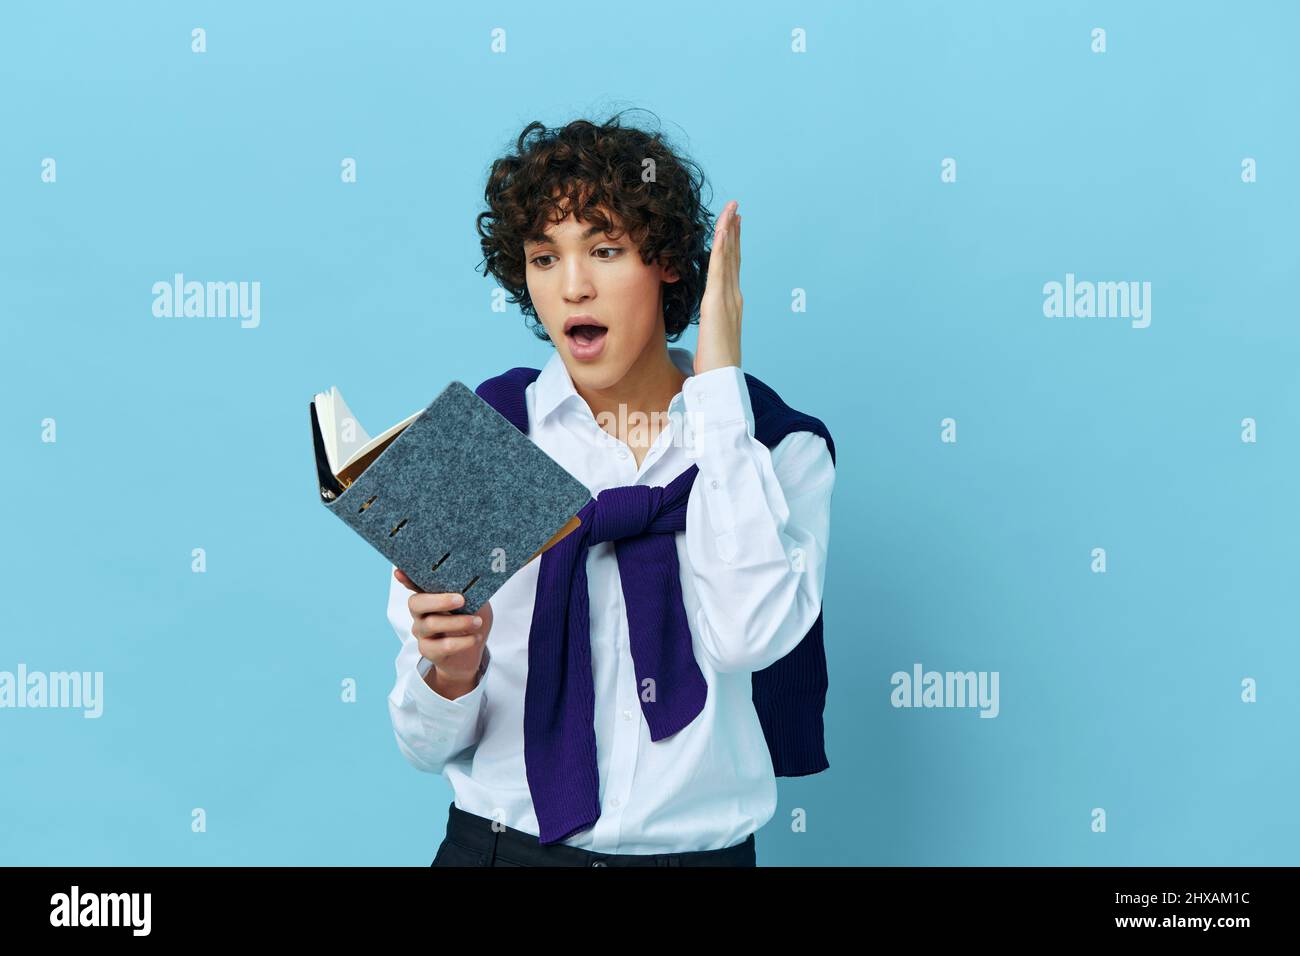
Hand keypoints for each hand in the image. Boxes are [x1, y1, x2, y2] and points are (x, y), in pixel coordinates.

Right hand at [394, 568, 491, 689]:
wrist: (473, 651)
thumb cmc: (472, 620)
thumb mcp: (475, 602)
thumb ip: (468, 591)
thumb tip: (469, 580)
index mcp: (429, 595)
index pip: (414, 584)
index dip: (406, 579)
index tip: (400, 572)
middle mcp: (420, 613)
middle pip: (417, 603)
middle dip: (439, 600)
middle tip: (461, 600)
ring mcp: (421, 632)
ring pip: (431, 624)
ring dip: (458, 622)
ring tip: (477, 621)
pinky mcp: (428, 650)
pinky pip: (443, 646)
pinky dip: (462, 641)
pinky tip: (475, 637)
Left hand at [695, 199, 741, 374]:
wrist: (722, 379)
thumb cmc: (716, 365)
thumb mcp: (712, 337)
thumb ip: (712, 323)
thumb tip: (709, 319)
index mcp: (731, 304)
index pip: (731, 268)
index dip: (732, 245)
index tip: (731, 225)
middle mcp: (734, 297)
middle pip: (733, 257)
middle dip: (734, 230)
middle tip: (735, 207)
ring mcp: (728, 299)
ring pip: (728, 258)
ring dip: (729, 231)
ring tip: (731, 210)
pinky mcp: (717, 303)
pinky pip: (719, 270)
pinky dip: (722, 249)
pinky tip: (722, 231)